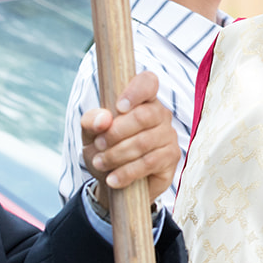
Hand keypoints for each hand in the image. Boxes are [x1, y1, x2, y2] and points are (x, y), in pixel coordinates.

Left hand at [80, 70, 179, 206]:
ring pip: (144, 141)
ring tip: (100, 163)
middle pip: (143, 116)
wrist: (115, 181)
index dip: (136, 91)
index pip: (148, 82)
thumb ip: (92, 121)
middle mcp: (160, 113)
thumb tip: (103, 119)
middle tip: (98, 145)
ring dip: (116, 155)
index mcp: (141, 99)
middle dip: (115, 133)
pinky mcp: (171, 157)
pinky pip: (149, 162)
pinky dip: (127, 172)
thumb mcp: (90, 134)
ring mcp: (168, 135)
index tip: (119, 107)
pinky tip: (113, 179)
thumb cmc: (104, 149)